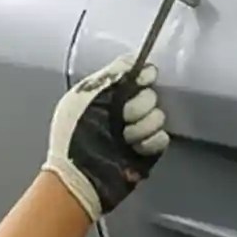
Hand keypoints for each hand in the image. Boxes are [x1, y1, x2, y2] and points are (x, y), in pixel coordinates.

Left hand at [42, 55, 169, 221]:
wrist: (80, 176)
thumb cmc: (74, 136)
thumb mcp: (85, 96)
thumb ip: (111, 74)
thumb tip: (138, 60)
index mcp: (108, 93)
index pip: (136, 75)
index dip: (141, 76)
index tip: (141, 81)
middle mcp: (124, 109)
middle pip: (151, 94)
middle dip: (137, 107)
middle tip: (120, 119)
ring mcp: (137, 130)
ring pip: (159, 116)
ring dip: (141, 127)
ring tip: (124, 138)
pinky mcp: (147, 150)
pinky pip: (162, 137)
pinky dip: (149, 142)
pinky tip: (134, 147)